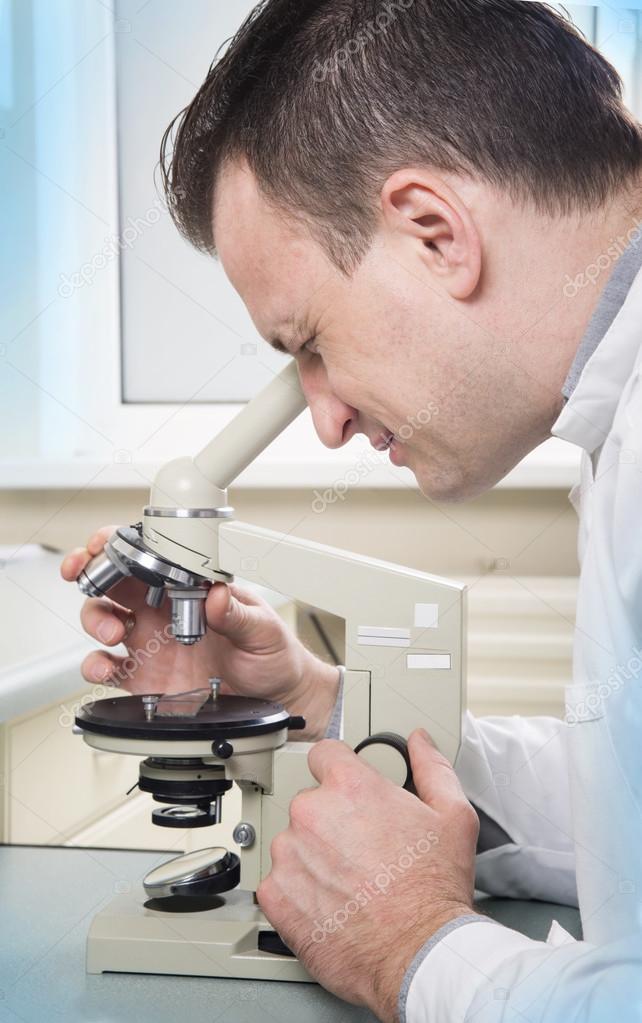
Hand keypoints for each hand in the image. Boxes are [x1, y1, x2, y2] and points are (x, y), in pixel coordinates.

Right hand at [60, 525, 338, 739]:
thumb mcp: (263, 629)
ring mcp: (150, 642)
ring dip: (95, 617)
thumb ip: (238, 614)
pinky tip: (105, 668)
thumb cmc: (272, 654)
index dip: (117, 543)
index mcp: (189, 587)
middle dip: (91, 572)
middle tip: (90, 579)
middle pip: (113, 580)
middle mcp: (163, 610)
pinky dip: (95, 665)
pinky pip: (108, 666)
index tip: (101, 543)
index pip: (147, 554)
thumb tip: (215, 596)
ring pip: (102, 617)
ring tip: (110, 632)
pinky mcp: (144, 676)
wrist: (276, 696)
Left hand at [257, 729, 479, 1020]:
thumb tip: (419, 743)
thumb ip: (432, 768)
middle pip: (311, 802)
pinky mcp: (276, 895)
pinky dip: (297, 892)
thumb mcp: (453, 815)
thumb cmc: (434, 889)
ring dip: (313, 857)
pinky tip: (329, 903)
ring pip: (293, 842)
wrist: (419, 953)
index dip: (339, 770)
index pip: (325, 754)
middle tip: (362, 849)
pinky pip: (278, 881)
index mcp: (351, 787)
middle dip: (332, 821)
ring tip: (349, 882)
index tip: (347, 789)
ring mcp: (289, 854)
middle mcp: (313, 814)